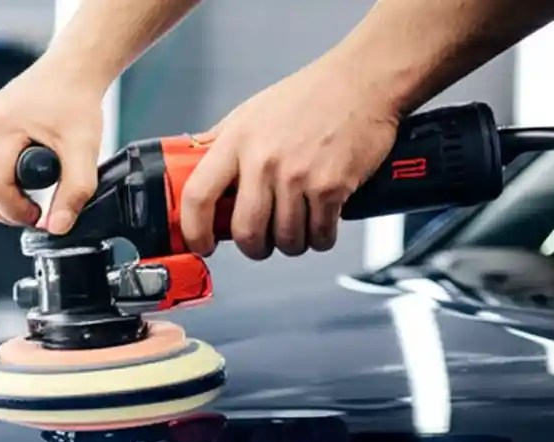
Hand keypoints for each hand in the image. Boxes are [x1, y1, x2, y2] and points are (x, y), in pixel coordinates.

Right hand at [0, 57, 104, 233]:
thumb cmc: (77, 102)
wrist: (72, 69)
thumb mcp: (84, 150)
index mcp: (0, 128)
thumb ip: (75, 191)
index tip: (41, 218)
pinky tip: (23, 182)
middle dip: (6, 211)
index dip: (16, 213)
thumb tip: (58, 228)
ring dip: (1, 198)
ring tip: (31, 200)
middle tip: (36, 215)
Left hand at [180, 58, 399, 258]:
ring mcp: (298, 175)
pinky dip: (320, 238)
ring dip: (291, 243)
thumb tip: (190, 170)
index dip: (194, 230)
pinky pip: (319, 235)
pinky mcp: (332, 187)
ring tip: (296, 227)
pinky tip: (321, 222)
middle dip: (253, 247)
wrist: (363, 81)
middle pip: (246, 231)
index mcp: (236, 141)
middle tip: (259, 243)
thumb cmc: (308, 96)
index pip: (198, 195)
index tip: (200, 244)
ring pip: (285, 240)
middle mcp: (263, 160)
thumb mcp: (250, 113)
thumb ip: (221, 144)